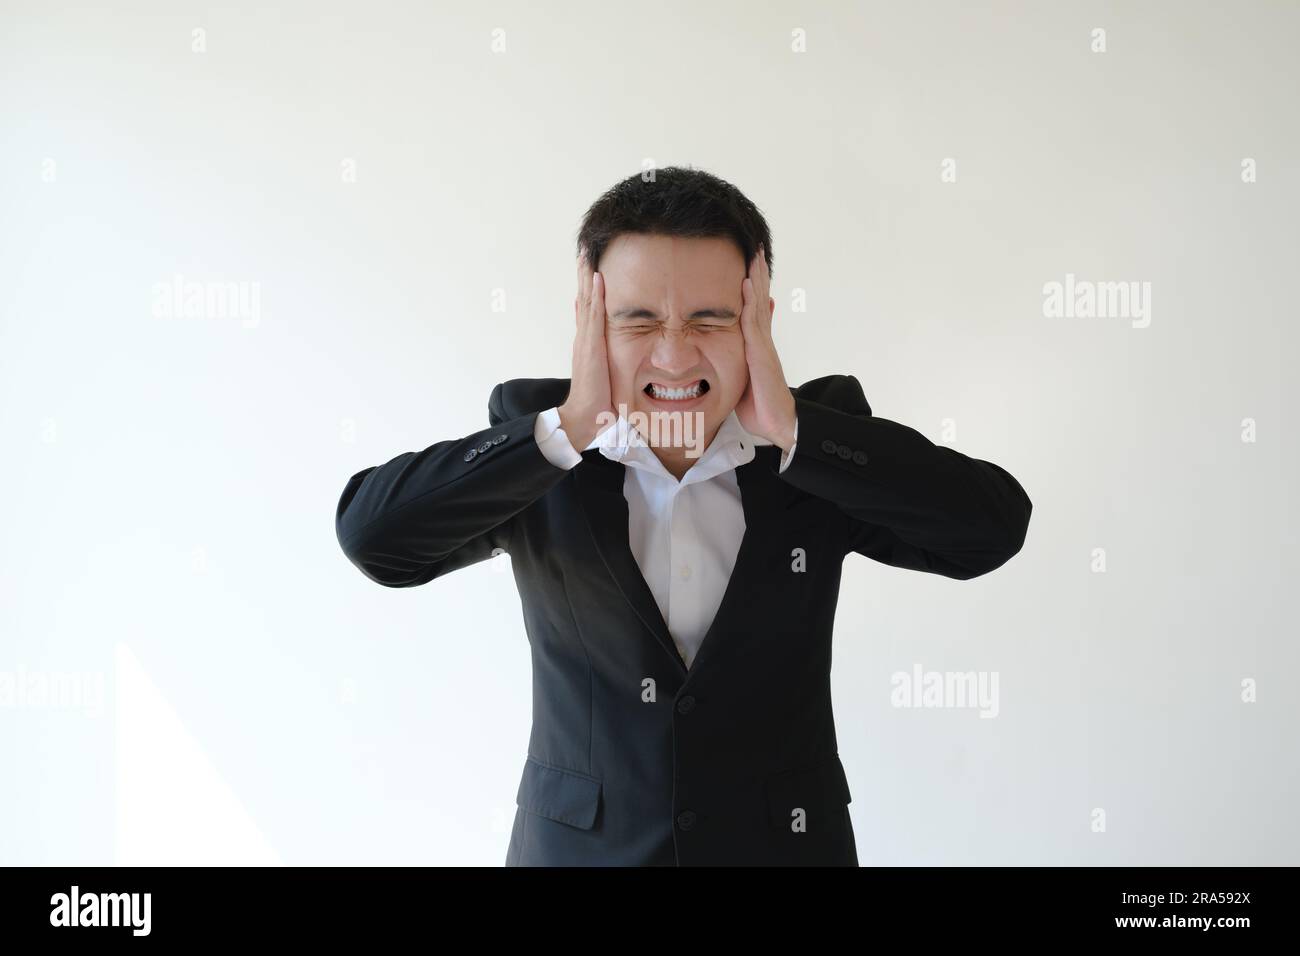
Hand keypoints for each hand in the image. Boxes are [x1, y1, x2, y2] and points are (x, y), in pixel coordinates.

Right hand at [557, 245, 616, 449]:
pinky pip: (594, 315)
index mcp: (588, 342)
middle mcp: (584, 337)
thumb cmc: (598, 400)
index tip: (591, 265)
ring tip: (587, 254)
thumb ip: (609, 359)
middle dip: (584, 274)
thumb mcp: (606, 373)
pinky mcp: (591, 346)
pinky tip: (597, 278)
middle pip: (583, 297)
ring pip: (586, 300)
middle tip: (585, 250)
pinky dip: (594, 295)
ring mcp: (585, 340)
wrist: (584, 417)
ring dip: (586, 276)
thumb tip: (622, 353)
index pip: (587, 307)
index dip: (588, 286)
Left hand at [734, 245, 796, 451]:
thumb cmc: (758, 406)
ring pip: (758, 304)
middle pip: (759, 298)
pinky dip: (750, 302)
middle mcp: (762, 340)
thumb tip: (727, 350)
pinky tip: (746, 284)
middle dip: (757, 272)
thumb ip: (736, 361)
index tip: (749, 262)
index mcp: (756, 344)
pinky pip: (753, 323)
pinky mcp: (760, 354)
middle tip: (755, 246)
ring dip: (756, 278)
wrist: (777, 423)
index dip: (753, 284)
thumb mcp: (742, 378)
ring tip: (754, 254)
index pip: (754, 307)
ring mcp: (763, 345)